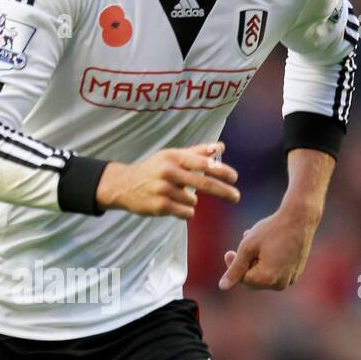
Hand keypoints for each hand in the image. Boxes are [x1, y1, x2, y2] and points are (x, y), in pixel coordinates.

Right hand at [96, 143, 239, 218]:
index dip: (221, 171)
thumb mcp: (172, 156)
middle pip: (204, 184)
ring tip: (174, 195)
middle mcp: (169, 172)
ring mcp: (164, 190)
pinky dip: (184, 211)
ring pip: (193, 201)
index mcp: (174, 157)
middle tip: (236, 197)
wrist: (124, 185)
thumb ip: (197, 152)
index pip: (203, 164)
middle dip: (224, 192)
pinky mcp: (160, 207)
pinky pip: (186, 213)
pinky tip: (172, 205)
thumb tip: (221, 146)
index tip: (234, 178)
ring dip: (190, 201)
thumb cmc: (154, 169)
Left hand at [219, 203, 320, 290]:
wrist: (300, 218)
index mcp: (267, 279)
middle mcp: (280, 284)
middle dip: (246, 264)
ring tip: (258, 242)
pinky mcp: (296, 272)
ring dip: (257, 261)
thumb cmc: (272, 230)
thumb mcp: (247, 247)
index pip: (242, 279)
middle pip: (253, 280)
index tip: (230, 252)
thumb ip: (234, 269)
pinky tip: (270, 246)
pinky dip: (269, 262)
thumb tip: (223, 287)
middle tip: (244, 244)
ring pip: (264, 276)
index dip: (234, 266)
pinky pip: (276, 272)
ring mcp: (290, 279)